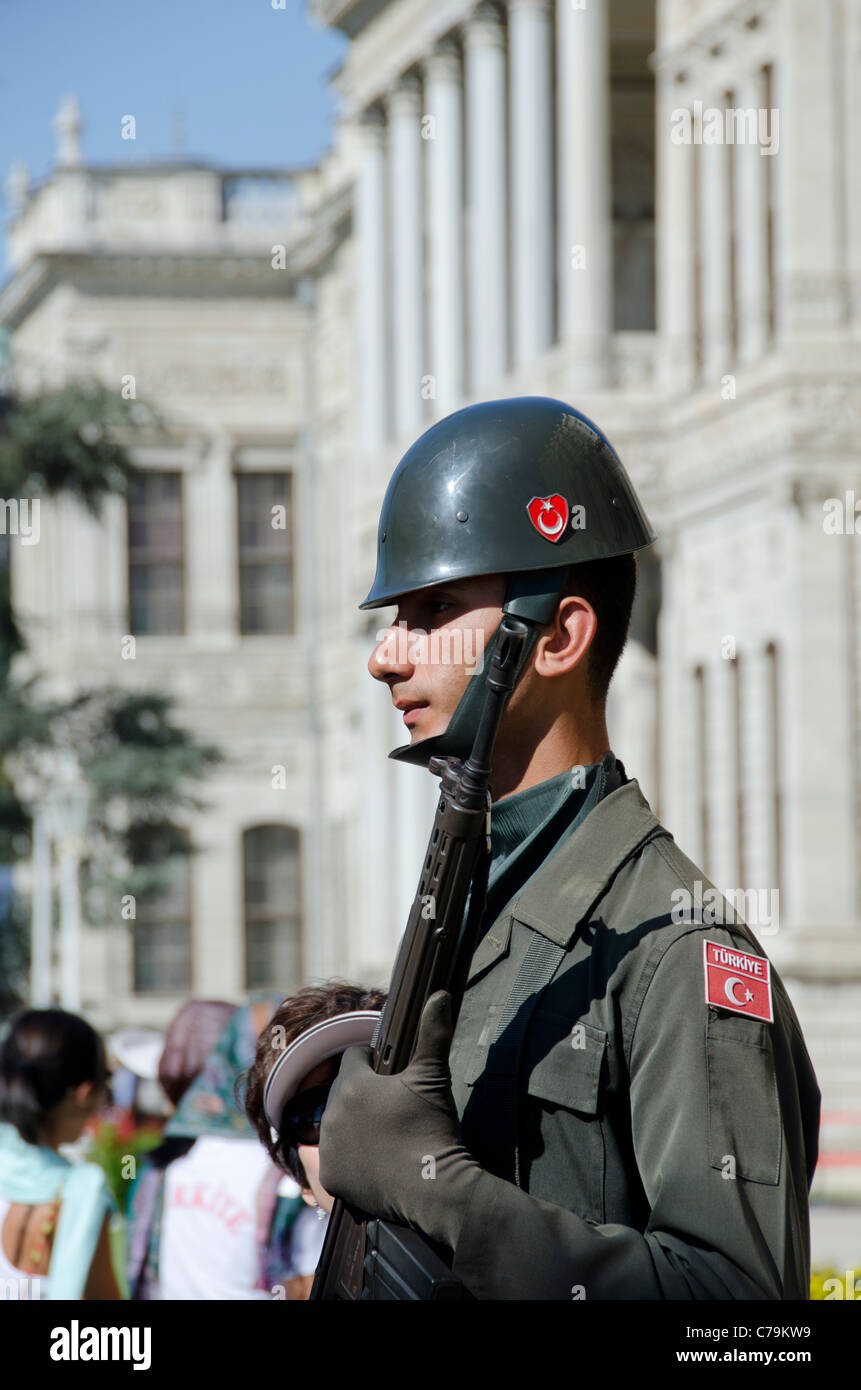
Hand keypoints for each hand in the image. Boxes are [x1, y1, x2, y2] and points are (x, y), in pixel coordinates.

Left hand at [318, 991, 482, 1252]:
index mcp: (351, 1084)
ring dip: (355, 1127)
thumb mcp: (433, 1077)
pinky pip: (337, 1159)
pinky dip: (351, 1159)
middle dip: (364, 1096)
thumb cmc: (432, 1128)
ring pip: (338, 1126)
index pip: (354, 1058)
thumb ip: (433, 1032)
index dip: (374, 1063)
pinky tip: (375, 1162)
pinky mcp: (331, 1178)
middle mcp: (331, 1114)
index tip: (394, 1078)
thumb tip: (440, 993)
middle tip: (395, 1111)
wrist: (434, 1188)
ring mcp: (329, 1149)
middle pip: (345, 1093)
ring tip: (386, 1137)